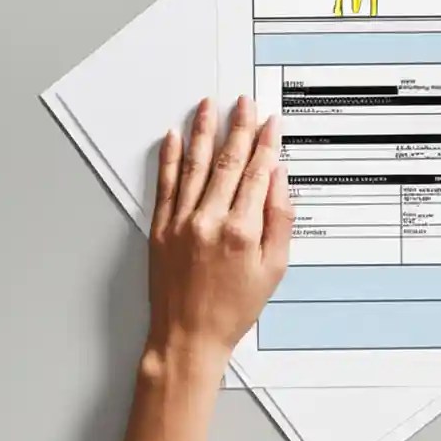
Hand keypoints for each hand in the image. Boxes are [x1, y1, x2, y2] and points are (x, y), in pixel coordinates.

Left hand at [144, 96, 294, 371]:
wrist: (187, 337)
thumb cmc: (232, 310)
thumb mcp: (273, 270)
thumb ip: (280, 221)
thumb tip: (278, 181)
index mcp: (242, 231)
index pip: (258, 174)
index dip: (266, 144)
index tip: (271, 123)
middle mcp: (209, 221)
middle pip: (227, 162)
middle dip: (238, 128)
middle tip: (243, 103)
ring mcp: (181, 222)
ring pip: (194, 164)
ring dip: (203, 131)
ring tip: (208, 106)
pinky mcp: (160, 228)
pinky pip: (165, 183)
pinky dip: (169, 157)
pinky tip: (173, 137)